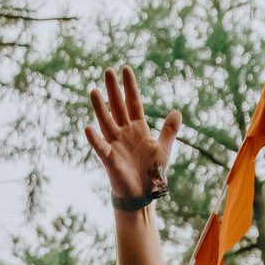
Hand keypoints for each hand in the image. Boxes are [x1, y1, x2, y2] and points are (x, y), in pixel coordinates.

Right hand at [84, 66, 181, 201]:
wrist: (143, 195)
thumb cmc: (151, 174)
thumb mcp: (164, 149)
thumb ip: (169, 130)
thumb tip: (177, 111)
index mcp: (138, 129)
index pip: (133, 103)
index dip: (130, 87)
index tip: (125, 69)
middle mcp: (124, 133)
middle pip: (118, 107)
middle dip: (113, 90)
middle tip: (108, 70)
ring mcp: (115, 144)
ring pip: (106, 122)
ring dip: (100, 107)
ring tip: (93, 90)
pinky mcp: (110, 159)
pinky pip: (101, 147)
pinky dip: (94, 139)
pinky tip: (88, 128)